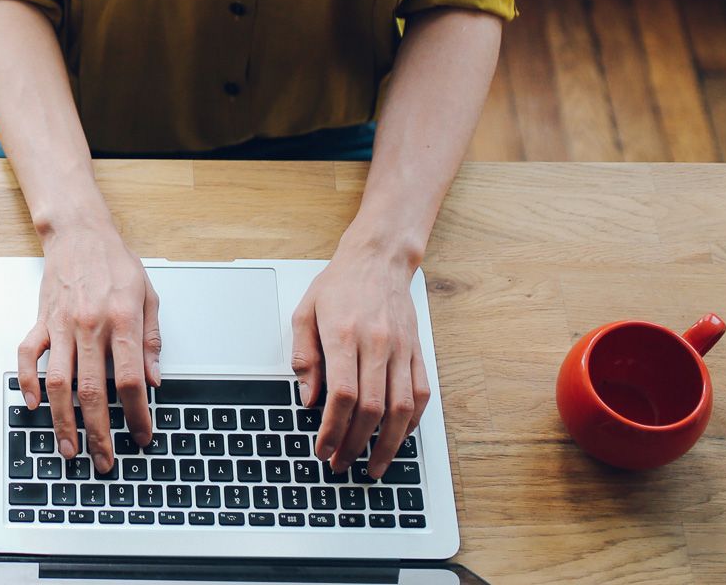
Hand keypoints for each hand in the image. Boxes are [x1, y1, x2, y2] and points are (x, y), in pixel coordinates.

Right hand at [18, 218, 159, 471]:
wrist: (79, 232)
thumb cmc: (115, 263)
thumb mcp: (149, 296)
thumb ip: (151, 341)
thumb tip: (155, 380)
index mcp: (121, 320)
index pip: (130, 380)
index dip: (138, 414)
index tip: (143, 435)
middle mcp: (89, 326)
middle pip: (92, 391)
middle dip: (99, 432)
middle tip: (104, 460)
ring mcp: (61, 325)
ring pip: (58, 382)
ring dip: (62, 420)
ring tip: (69, 448)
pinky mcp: (41, 321)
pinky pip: (27, 356)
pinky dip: (27, 382)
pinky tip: (34, 404)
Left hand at [288, 239, 431, 480]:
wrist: (378, 259)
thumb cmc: (338, 285)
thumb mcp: (305, 313)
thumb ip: (304, 357)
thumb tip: (308, 400)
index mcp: (344, 335)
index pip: (342, 395)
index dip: (332, 429)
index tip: (322, 448)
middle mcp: (377, 344)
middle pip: (372, 409)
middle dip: (355, 444)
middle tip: (340, 463)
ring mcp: (402, 349)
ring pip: (402, 408)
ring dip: (388, 444)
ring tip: (374, 466)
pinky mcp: (417, 352)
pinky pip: (421, 395)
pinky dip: (411, 423)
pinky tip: (398, 438)